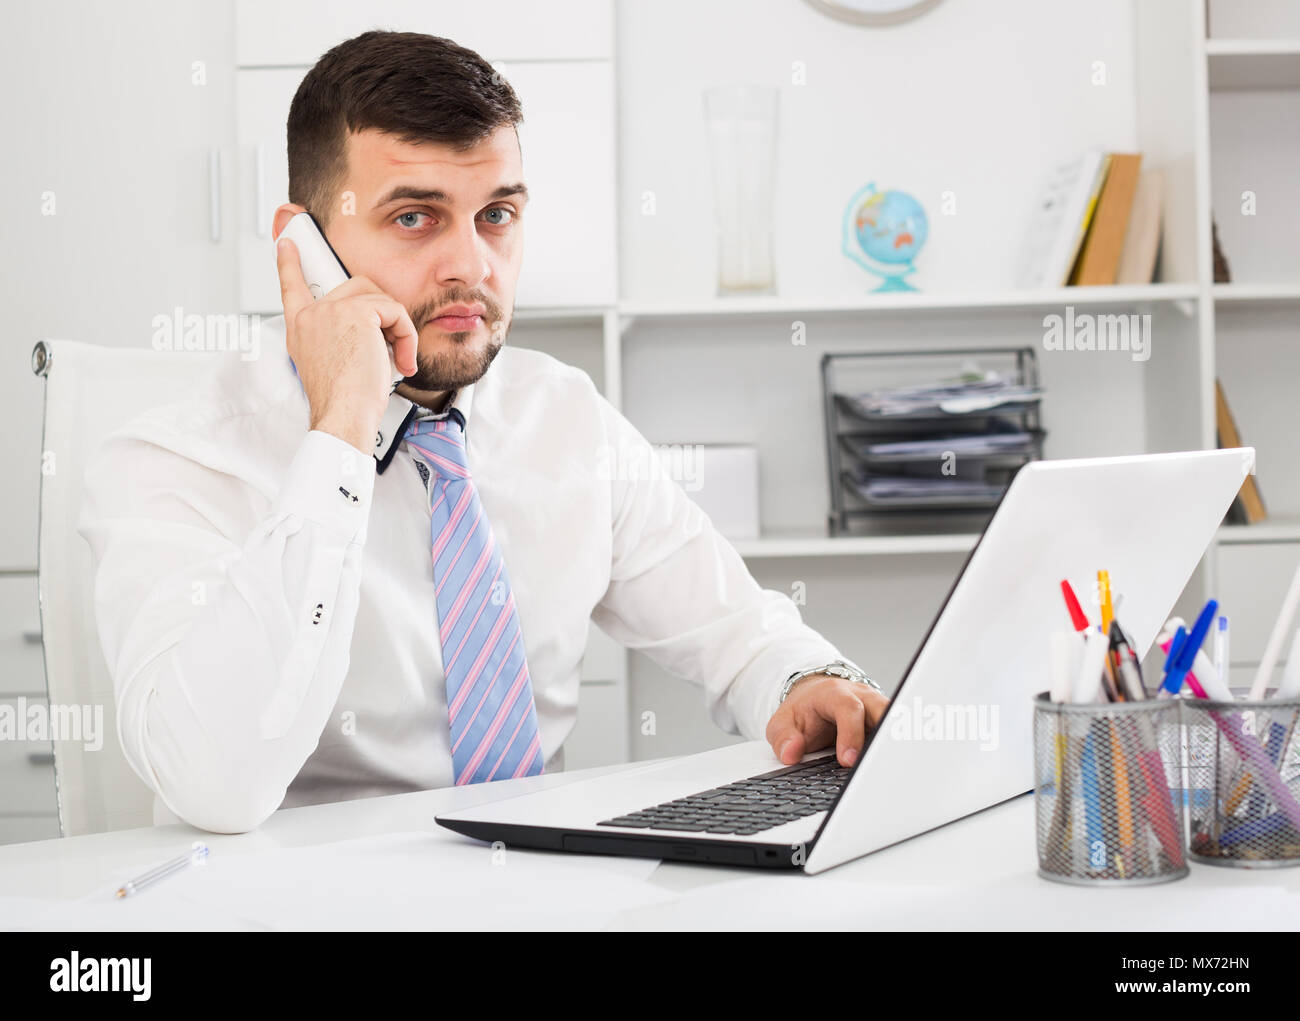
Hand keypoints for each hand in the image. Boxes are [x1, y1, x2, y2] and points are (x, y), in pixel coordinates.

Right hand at [275, 237, 419, 452]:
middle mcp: (310, 316)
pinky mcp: (355, 312)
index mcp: (301, 328)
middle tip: (393, 346)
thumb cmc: (344, 400)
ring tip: (397, 359)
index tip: (286, 243)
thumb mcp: (334, 363)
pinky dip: (406, 336)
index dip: (289, 264)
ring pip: (379, 300)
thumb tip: (373, 323)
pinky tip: (402, 359)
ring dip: (397, 330)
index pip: (292, 288)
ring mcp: (331, 310)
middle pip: (357, 289)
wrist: (344, 414)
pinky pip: (394, 311)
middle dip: (383, 313)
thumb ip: (341, 336)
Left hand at [766, 675, 889, 768]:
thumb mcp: (782, 723)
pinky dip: (895, 746)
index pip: (849, 708)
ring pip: (896, 719)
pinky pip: (896, 732)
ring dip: (895, 741)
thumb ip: (783, 738)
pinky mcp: (884, 720)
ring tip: (891, 766)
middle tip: (879, 763)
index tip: (847, 760)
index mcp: (834, 693)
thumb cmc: (802, 713)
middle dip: (883, 735)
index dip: (851, 734)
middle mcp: (860, 696)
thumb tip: (791, 754)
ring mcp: (876, 706)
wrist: (814, 699)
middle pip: (882, 708)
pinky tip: (894, 764)